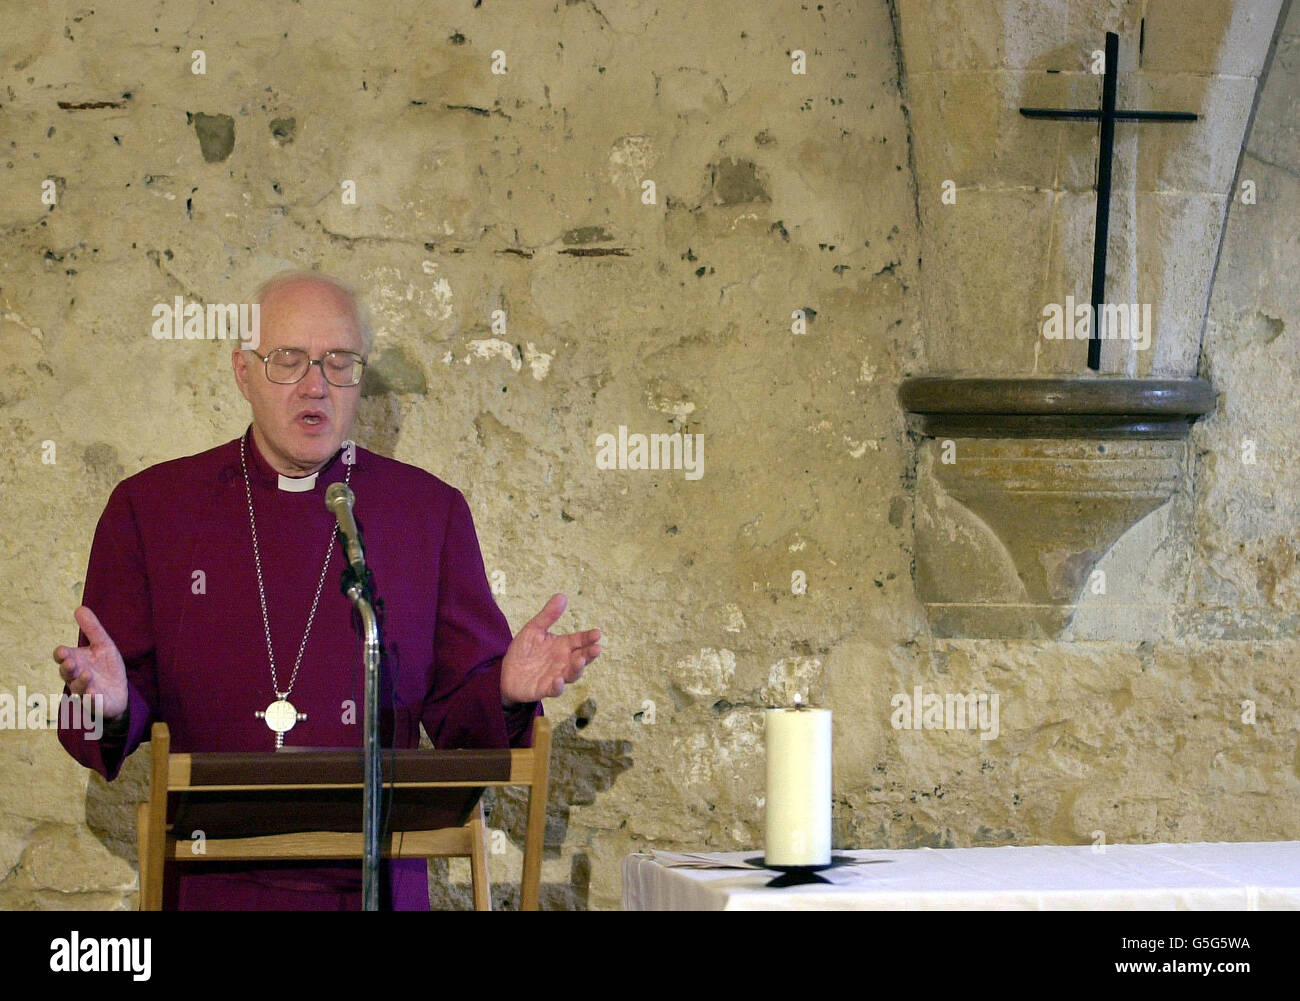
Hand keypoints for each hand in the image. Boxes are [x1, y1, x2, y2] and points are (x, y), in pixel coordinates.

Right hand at [53, 606, 128, 721]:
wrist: (119, 692)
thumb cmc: (106, 667)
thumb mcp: (103, 645)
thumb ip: (92, 629)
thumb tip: (79, 607)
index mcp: (75, 661)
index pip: (62, 657)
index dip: (61, 654)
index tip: (63, 651)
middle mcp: (76, 677)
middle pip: (66, 673)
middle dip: (67, 668)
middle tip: (71, 662)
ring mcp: (85, 691)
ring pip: (78, 688)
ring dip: (81, 681)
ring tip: (87, 674)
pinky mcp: (97, 704)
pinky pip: (91, 703)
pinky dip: (91, 699)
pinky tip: (93, 694)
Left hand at [500, 593, 601, 703]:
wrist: (507, 673)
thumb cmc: (524, 651)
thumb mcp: (533, 629)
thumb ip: (548, 616)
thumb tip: (562, 596)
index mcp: (564, 646)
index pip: (580, 641)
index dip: (589, 638)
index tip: (597, 633)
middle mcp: (564, 662)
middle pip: (581, 658)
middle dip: (589, 654)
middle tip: (597, 648)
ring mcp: (556, 676)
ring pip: (572, 674)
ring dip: (577, 669)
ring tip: (580, 661)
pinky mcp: (545, 689)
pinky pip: (555, 689)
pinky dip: (558, 686)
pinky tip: (558, 680)